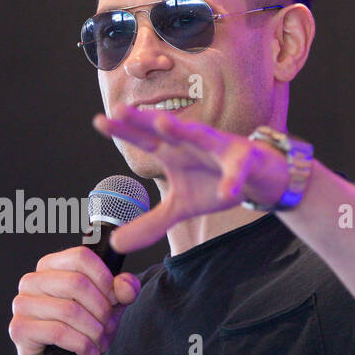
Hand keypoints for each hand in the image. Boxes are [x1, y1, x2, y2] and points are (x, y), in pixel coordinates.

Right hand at [8, 245, 141, 354]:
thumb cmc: (82, 330)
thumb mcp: (108, 307)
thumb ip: (122, 291)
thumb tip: (126, 286)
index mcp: (51, 266)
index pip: (81, 257)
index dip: (104, 278)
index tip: (115, 299)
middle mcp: (32, 280)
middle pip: (76, 283)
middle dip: (101, 309)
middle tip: (108, 326)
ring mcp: (22, 304)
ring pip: (69, 310)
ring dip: (93, 330)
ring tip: (100, 342)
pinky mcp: (19, 329)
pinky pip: (58, 332)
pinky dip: (81, 344)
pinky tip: (89, 352)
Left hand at [92, 101, 285, 252]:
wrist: (256, 176)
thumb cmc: (212, 182)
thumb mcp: (179, 207)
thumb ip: (149, 224)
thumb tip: (114, 244)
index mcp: (171, 151)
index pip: (142, 138)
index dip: (122, 130)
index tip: (98, 121)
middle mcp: (190, 142)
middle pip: (164, 127)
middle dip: (143, 118)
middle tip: (121, 110)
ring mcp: (218, 146)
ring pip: (199, 134)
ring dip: (182, 129)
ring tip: (162, 122)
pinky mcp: (244, 158)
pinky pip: (237, 169)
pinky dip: (232, 179)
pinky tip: (227, 191)